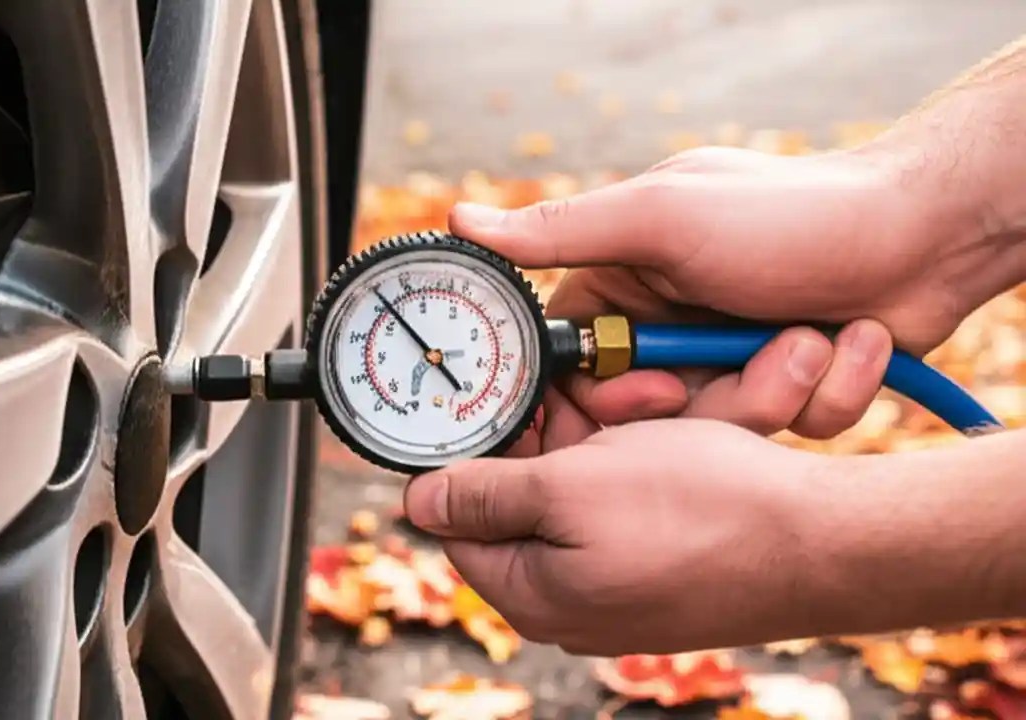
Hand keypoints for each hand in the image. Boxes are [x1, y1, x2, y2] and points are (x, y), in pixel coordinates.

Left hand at [404, 418, 827, 654]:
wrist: (826, 542)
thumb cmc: (703, 511)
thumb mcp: (570, 488)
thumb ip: (485, 496)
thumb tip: (415, 505)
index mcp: (533, 592)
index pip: (460, 522)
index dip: (474, 453)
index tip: (504, 402)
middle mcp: (571, 602)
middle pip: (526, 499)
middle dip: (555, 433)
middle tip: (594, 390)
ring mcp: (621, 588)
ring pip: (584, 490)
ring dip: (606, 437)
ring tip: (655, 404)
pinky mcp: (664, 569)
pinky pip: (631, 502)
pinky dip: (643, 460)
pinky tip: (676, 430)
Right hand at [452, 145, 1013, 437]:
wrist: (924, 232)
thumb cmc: (789, 214)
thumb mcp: (660, 217)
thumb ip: (559, 232)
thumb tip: (462, 222)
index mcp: (630, 284)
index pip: (572, 363)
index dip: (590, 402)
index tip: (627, 409)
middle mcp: (674, 325)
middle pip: (645, 415)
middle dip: (695, 406)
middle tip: (717, 380)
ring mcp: (733, 359)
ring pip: (718, 431)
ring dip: (772, 392)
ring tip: (812, 340)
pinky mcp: (788, 387)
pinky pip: (783, 430)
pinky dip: (824, 394)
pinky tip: (852, 344)